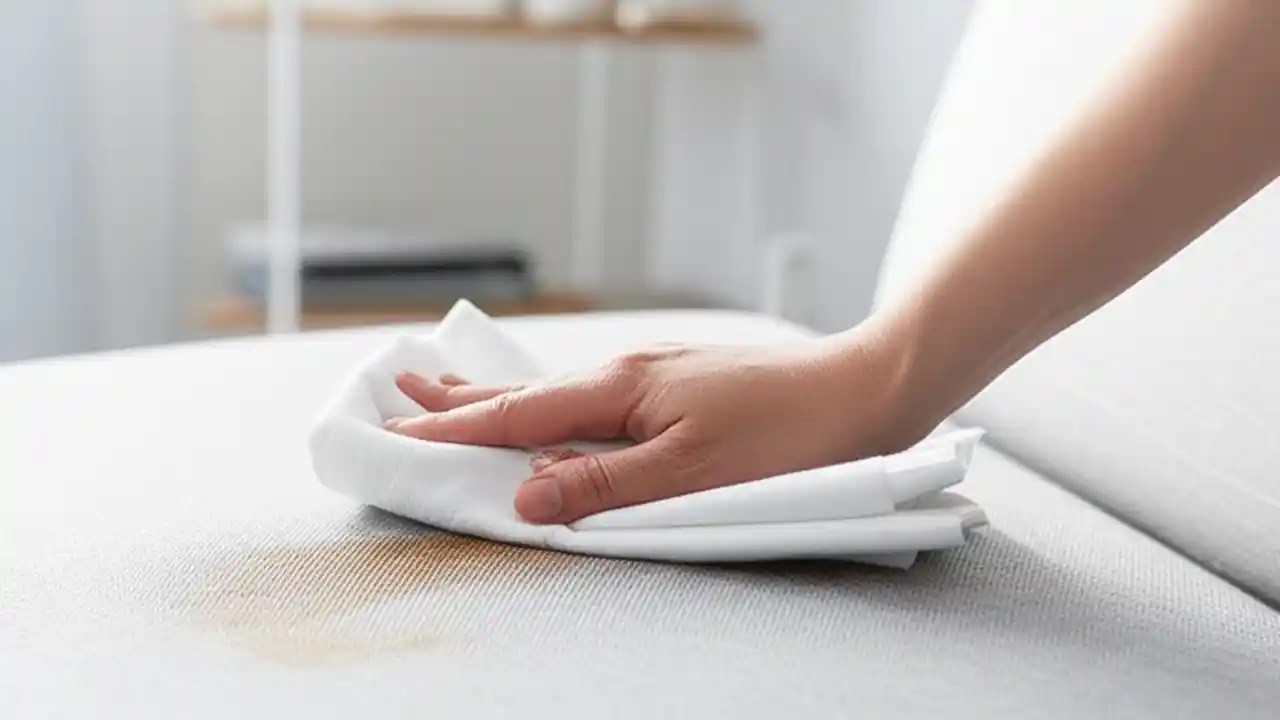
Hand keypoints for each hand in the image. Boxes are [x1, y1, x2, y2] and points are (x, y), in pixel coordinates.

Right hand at [386, 331, 919, 524]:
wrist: (864, 388)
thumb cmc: (789, 434)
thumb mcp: (693, 474)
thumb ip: (606, 486)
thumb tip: (525, 497)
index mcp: (620, 390)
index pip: (518, 416)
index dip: (454, 429)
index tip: (396, 427)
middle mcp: (628, 372)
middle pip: (526, 390)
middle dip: (461, 397)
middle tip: (400, 388)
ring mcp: (654, 373)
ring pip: (560, 390)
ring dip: (502, 395)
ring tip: (456, 390)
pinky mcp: (679, 383)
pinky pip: (594, 394)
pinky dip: (553, 402)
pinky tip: (555, 406)